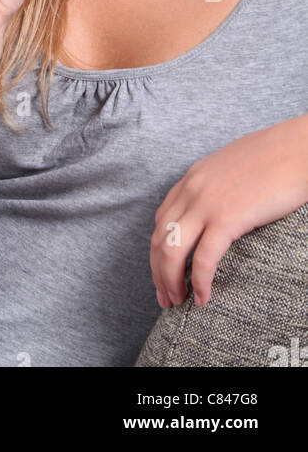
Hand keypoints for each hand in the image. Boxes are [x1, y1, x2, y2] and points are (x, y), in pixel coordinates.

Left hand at [151, 115, 307, 308]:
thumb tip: (217, 210)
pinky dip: (199, 282)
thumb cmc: (272, 158)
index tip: (163, 274)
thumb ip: (216, 188)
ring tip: (179, 302)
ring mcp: (206, 204)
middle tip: (166, 298)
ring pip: (172, 250)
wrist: (295, 148)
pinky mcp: (228, 218)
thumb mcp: (230, 169)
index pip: (161, 221)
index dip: (157, 251)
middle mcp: (191, 190)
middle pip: (160, 238)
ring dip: (170, 281)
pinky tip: (204, 297)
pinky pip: (203, 258)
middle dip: (158, 273)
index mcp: (192, 178)